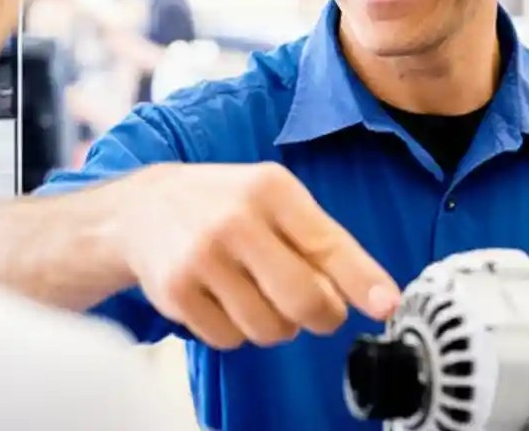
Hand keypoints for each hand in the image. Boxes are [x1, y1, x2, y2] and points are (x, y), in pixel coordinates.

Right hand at [111, 162, 400, 349]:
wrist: (142, 208)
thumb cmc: (224, 204)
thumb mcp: (272, 197)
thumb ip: (320, 241)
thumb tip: (374, 295)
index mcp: (270, 189)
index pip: (328, 243)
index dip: (362, 280)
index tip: (386, 304)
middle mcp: (236, 220)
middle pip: (304, 299)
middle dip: (322, 316)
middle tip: (316, 309)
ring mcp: (202, 258)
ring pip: (269, 328)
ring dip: (275, 324)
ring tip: (256, 292)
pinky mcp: (176, 292)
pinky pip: (230, 340)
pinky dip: (235, 330)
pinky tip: (222, 298)